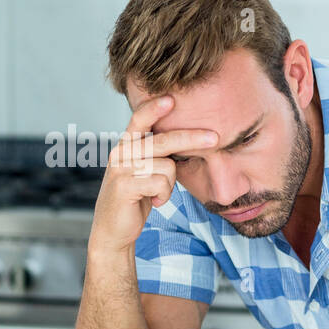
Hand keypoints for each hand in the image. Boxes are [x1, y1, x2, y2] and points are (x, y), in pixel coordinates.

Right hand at [88, 96, 216, 258]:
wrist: (113, 229)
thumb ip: (157, 153)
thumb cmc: (135, 197)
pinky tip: (154, 201)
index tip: (171, 99)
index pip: (140, 118)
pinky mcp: (124, 186)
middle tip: (215, 139)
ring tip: (160, 194)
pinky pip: (160, 183)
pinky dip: (163, 195)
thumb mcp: (145, 170)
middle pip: (164, 139)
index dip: (154, 107)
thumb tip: (190, 139)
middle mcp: (120, 151)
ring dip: (170, 184)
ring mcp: (121, 168)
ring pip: (166, 166)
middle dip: (192, 138)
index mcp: (126, 144)